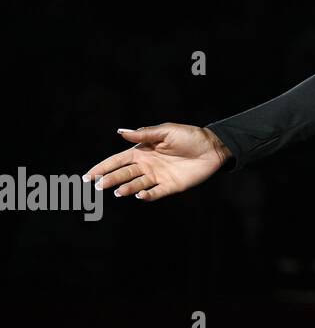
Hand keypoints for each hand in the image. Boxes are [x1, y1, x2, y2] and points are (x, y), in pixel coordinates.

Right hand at [83, 123, 230, 201]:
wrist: (213, 147)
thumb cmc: (189, 136)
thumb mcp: (166, 131)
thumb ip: (144, 134)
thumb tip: (121, 132)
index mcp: (142, 152)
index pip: (117, 161)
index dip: (102, 168)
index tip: (87, 176)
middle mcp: (146, 166)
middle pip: (123, 174)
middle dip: (110, 180)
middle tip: (99, 186)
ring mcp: (157, 177)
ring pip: (136, 185)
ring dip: (126, 189)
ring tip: (118, 191)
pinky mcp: (169, 186)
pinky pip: (154, 193)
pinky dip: (146, 195)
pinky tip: (140, 195)